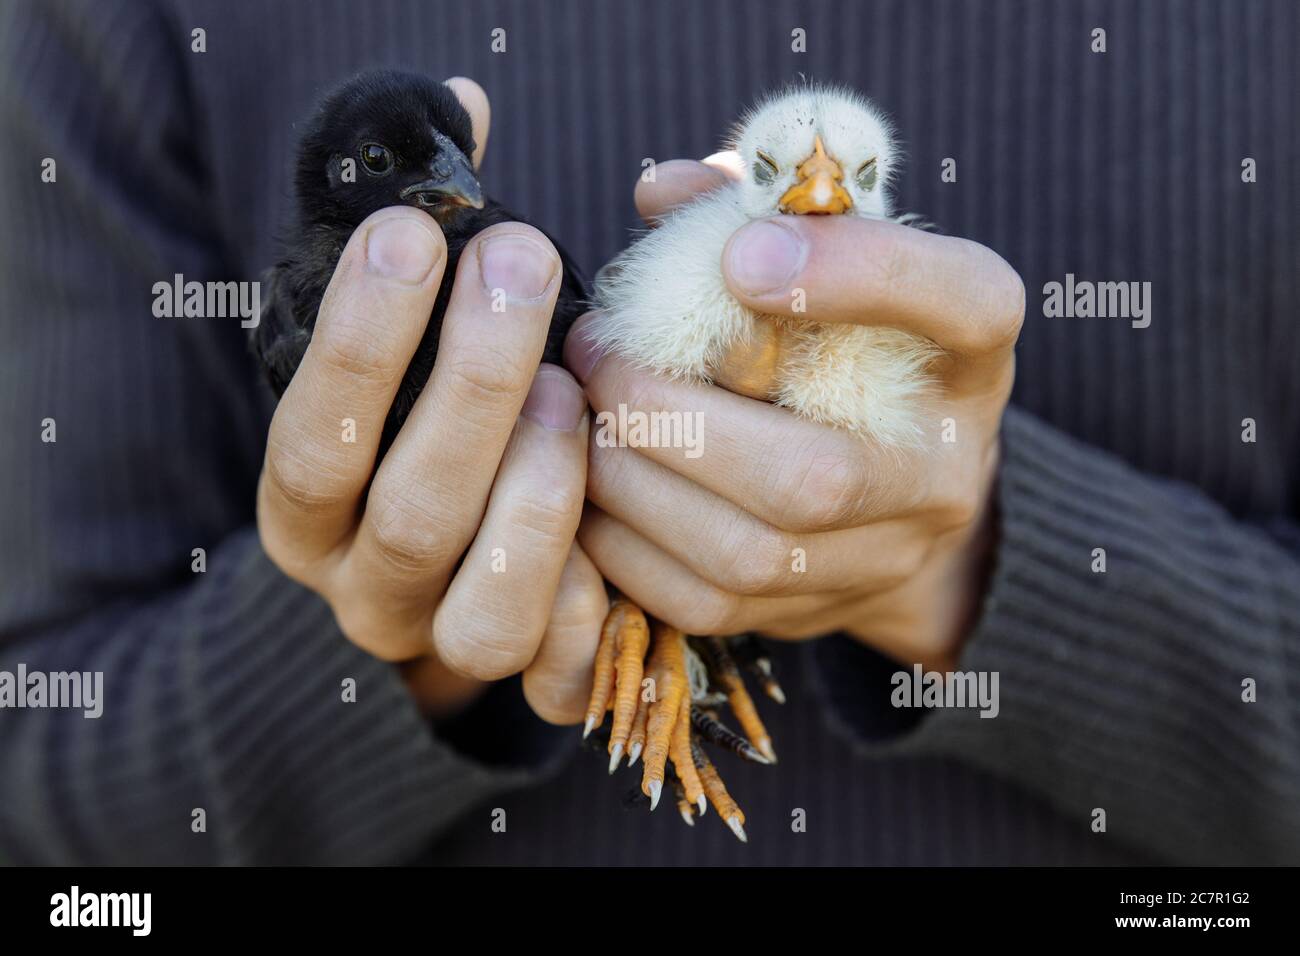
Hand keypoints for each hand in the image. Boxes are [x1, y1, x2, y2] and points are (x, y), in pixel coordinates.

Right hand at [256, 78, 605, 718]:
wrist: (448, 539)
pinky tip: (615, 516)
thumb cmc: (427, 404)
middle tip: (523, 266)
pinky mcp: (521, 677)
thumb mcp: (408, 324)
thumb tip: (467, 102)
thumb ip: (424, 229)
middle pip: (407, 514)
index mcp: (305, 504)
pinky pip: (552, 675)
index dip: (358, 338)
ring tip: (571, 390)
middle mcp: (360, 584)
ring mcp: (440, 640)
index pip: (309, 436)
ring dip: (533, 495)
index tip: (416, 232)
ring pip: (479, 612)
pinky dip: (585, 603)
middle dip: (469, 382)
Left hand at [566, 159, 1023, 670]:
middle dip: (671, 414)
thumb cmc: (842, 338)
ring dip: (629, 480)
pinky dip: (622, 545)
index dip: (858, 274)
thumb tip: (659, 189)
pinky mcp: (814, 614)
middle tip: (595, 357)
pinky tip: (585, 488)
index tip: (738, 254)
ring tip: (576, 418)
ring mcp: (886, 559)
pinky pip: (703, 602)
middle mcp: (943, 468)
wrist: (893, 486)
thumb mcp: (828, 256)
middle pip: (815, 475)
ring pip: (747, 552)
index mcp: (972, 350)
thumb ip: (755, 207)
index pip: (963, 303)